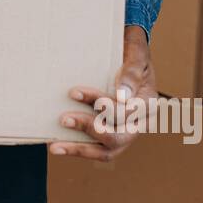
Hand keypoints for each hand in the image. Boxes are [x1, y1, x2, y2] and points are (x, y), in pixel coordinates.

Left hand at [50, 25, 156, 160]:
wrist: (127, 53)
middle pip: (117, 137)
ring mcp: (126, 132)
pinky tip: (58, 145)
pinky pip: (97, 149)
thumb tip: (122, 96)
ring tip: (55, 146)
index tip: (74, 92)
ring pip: (107, 151)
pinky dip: (78, 149)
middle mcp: (140, 123)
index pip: (124, 111)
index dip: (99, 103)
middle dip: (88, 128)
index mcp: (148, 104)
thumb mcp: (135, 53)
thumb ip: (131, 72)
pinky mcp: (112, 135)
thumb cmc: (130, 51)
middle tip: (64, 119)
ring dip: (80, 149)